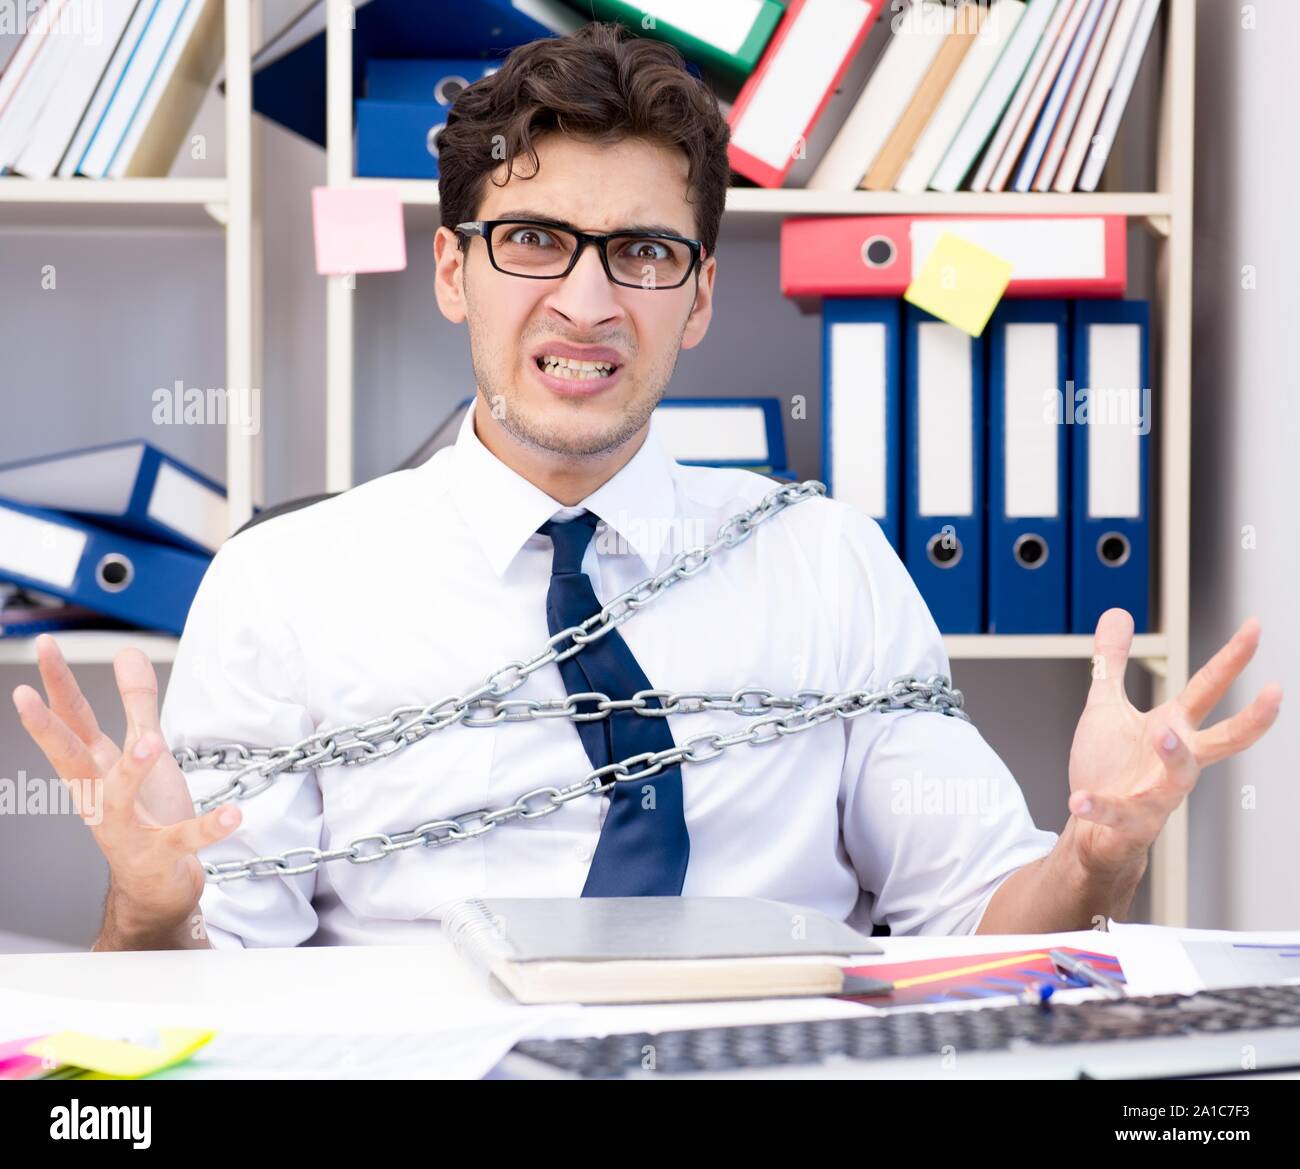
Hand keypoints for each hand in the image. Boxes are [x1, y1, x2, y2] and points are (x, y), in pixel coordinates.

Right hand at [12, 634, 241, 937]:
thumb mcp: (143, 750)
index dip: (56, 684)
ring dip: (132, 770)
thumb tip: (125, 653)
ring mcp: (128, 828)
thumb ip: (136, 703)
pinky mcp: (162, 853)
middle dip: (48, 726)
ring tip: (151, 742)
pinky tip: (233, 814)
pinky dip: (208, 827)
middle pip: (71, 757)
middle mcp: (102, 798)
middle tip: (26, 693)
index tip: (44, 647)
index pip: (73, 720)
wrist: (154, 886)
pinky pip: (184, 839)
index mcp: (97, 769)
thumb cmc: (146, 815)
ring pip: (119, 798)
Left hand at [1066, 608, 1281, 876]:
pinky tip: (1078, 799)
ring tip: (1163, 733)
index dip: (1233, 658)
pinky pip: (1117, 813)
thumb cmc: (1110, 768)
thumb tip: (1117, 615)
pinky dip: (1098, 805)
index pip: (1208, 688)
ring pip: (1180, 776)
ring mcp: (1157, 793)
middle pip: (1224, 738)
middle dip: (1252, 719)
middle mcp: (1174, 761)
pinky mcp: (1130, 821)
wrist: (1096, 828)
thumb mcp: (1106, 706)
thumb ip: (1111, 663)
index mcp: (1172, 729)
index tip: (1254, 627)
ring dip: (1174, 754)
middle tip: (1274, 694)